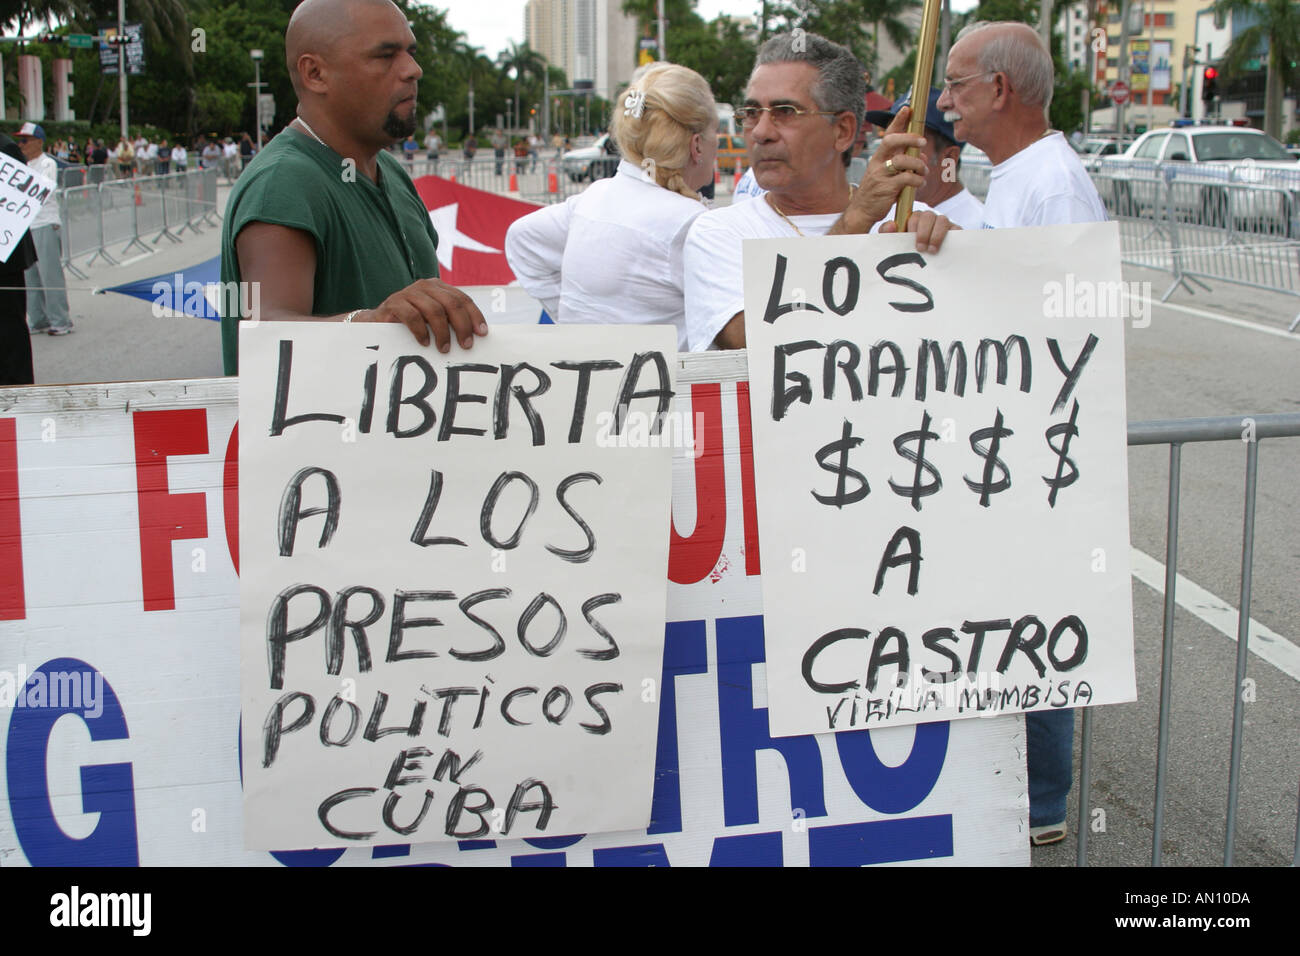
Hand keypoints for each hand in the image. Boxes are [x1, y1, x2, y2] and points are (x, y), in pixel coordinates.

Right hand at [359, 278, 489, 352]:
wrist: (378, 322)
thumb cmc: (412, 323)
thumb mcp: (434, 319)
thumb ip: (451, 320)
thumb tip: (478, 336)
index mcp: (439, 287)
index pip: (462, 299)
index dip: (474, 316)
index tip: (482, 334)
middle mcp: (425, 286)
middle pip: (451, 304)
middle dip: (462, 326)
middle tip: (466, 345)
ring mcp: (409, 293)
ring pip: (434, 310)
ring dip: (443, 332)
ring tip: (445, 349)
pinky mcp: (394, 303)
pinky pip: (412, 316)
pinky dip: (421, 331)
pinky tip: (425, 343)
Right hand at [846, 106, 927, 227]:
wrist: (862, 211)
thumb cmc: (877, 191)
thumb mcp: (888, 173)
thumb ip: (904, 163)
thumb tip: (922, 155)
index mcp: (878, 157)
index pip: (888, 134)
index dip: (898, 121)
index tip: (908, 109)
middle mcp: (878, 163)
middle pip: (891, 141)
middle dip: (909, 138)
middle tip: (923, 142)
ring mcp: (881, 175)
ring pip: (902, 161)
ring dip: (918, 164)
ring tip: (924, 171)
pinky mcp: (886, 188)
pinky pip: (906, 179)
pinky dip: (917, 180)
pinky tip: (920, 184)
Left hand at [879, 210, 956, 253]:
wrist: (929, 273)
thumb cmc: (910, 257)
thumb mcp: (897, 246)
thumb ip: (888, 235)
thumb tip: (891, 225)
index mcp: (915, 222)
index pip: (913, 215)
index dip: (912, 225)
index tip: (909, 237)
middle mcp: (930, 221)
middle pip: (927, 215)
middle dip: (923, 231)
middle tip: (920, 248)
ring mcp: (944, 225)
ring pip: (942, 219)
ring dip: (936, 235)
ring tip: (932, 251)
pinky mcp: (956, 233)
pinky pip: (956, 229)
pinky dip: (952, 235)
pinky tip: (946, 247)